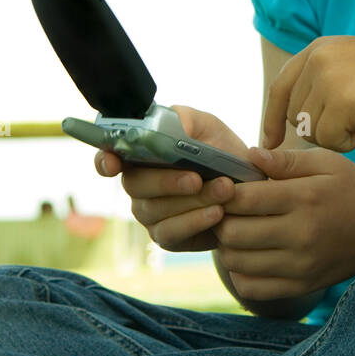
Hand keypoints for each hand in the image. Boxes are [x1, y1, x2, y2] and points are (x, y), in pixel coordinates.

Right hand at [95, 104, 250, 251]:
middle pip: (135, 185)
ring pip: (155, 210)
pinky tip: (218, 212)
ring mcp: (149, 213)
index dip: (105, 160)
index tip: (114, 164)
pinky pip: (171, 232)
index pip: (108, 158)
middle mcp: (138, 185)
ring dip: (192, 200)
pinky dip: (195, 221)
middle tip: (197, 178)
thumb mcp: (207, 126)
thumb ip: (184, 119)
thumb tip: (169, 124)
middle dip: (167, 182)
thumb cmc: (221, 151)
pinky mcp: (166, 236)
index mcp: (140, 155)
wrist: (249, 185)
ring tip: (224, 190)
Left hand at [207, 145, 354, 300]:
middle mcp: (301, 235)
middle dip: (221, 219)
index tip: (226, 187)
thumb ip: (286, 160)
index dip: (224, 192)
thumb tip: (249, 155)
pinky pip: (251, 287)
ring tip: (238, 230)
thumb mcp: (328, 163)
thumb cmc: (353, 190)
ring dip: (227, 246)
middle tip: (227, 210)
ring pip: (236, 261)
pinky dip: (240, 272)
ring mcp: (300, 265)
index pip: (243, 199)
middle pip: (233, 232)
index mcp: (305, 198)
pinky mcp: (301, 286)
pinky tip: (249, 255)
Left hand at [260, 35, 354, 151]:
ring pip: (311, 131)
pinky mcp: (341, 100)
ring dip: (339, 136)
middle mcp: (316, 58)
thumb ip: (325, 82)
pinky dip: (352, 143)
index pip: (280, 87)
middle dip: (323, 129)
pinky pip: (330, 142)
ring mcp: (327, 78)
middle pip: (294, 116)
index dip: (271, 118)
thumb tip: (294, 121)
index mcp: (318, 48)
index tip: (268, 143)